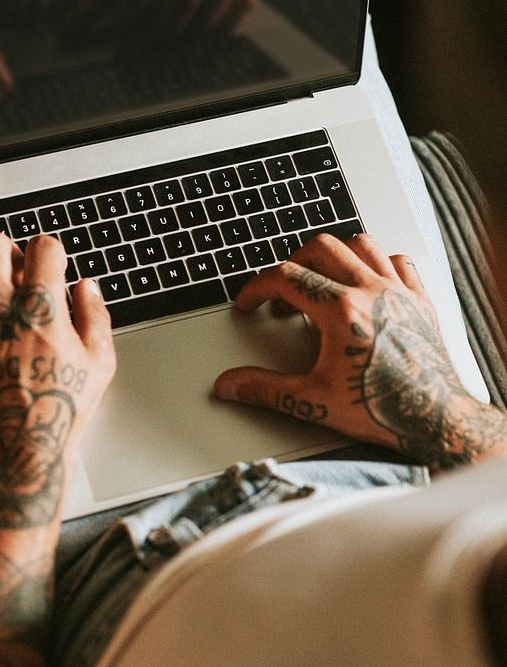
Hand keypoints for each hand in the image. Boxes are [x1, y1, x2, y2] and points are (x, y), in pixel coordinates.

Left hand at [0, 233, 115, 528]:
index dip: (49, 251)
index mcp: (41, 307)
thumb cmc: (60, 410)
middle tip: (12, 269)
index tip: (50, 265)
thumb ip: (95, 317)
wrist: (17, 451)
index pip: (42, 247)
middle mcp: (0, 308)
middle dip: (6, 249)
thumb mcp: (99, 364)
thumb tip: (87, 288)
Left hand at [62, 0, 255, 45]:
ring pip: (212, 1)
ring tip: (175, 47)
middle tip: (149, 53)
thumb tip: (59, 43)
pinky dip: (223, 30)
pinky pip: (237, 10)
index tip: (120, 55)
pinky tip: (206, 41)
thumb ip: (89, 11)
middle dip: (162, 31)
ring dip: (193, 30)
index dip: (128, 27)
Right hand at [214, 233, 506, 470]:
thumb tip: (230, 386)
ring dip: (335, 255)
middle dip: (293, 263)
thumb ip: (264, 389)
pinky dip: (379, 263)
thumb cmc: (383, 411)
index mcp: (341, 312)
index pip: (286, 277)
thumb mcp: (313, 402)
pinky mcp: (421, 301)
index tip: (249, 303)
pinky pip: (400, 261)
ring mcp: (399, 293)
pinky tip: (368, 282)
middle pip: (320, 248)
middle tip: (284, 292)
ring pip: (361, 244)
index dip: (257, 287)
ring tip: (322, 278)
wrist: (437, 422)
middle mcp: (371, 292)